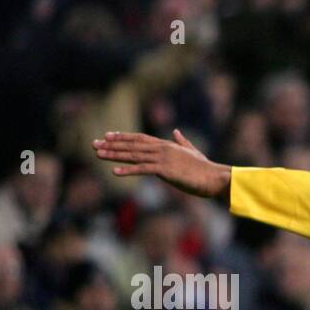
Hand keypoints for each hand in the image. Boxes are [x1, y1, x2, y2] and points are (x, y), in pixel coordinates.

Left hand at [93, 129, 231, 200]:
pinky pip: (142, 169)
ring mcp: (163, 159)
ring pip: (133, 155)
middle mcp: (162, 148)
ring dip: (113, 155)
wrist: (215, 177)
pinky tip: (114, 171)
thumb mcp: (193, 151)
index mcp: (167, 145)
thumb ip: (182, 141)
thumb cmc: (206, 168)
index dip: (122, 136)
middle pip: (131, 145)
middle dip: (111, 144)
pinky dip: (127, 170)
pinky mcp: (165, 171)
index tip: (107, 136)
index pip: (139, 138)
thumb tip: (176, 131)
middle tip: (94, 144)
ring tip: (98, 154)